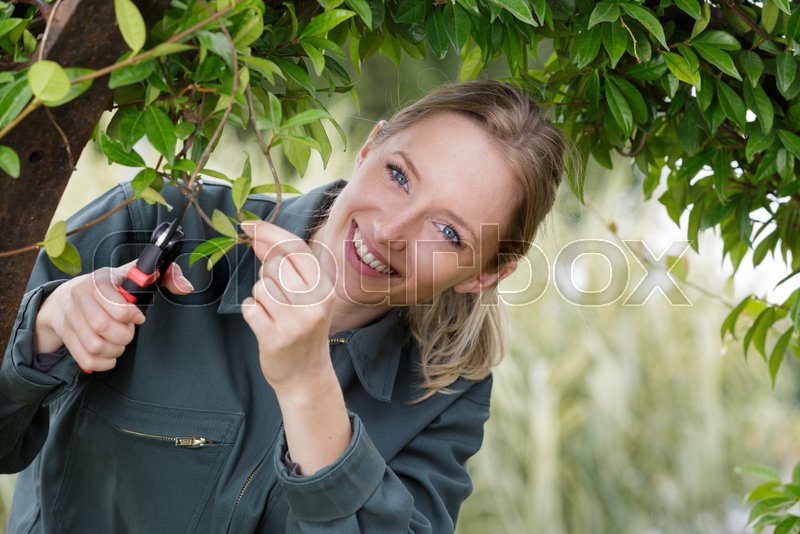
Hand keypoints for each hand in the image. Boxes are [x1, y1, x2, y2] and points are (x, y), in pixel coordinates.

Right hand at [33, 261, 192, 371]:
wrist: (62, 297)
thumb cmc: (109, 286)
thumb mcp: (134, 274)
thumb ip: (165, 275)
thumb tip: (186, 287)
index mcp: (99, 280)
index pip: (117, 306)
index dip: (132, 317)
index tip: (138, 318)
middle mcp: (79, 296)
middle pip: (103, 327)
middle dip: (123, 336)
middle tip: (128, 333)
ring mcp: (69, 317)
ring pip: (94, 345)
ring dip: (114, 350)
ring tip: (119, 344)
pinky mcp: (65, 335)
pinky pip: (84, 358)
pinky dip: (102, 363)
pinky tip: (110, 357)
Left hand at [240, 221, 335, 394]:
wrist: (307, 377)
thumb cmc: (304, 331)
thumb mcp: (307, 297)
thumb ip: (286, 267)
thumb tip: (261, 238)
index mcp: (326, 289)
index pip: (296, 248)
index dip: (269, 232)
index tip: (247, 225)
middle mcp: (315, 303)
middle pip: (275, 265)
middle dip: (267, 275)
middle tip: (277, 297)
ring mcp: (296, 322)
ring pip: (261, 287)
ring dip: (260, 298)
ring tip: (275, 315)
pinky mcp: (276, 338)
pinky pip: (251, 308)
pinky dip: (253, 313)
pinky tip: (266, 325)